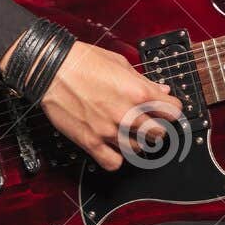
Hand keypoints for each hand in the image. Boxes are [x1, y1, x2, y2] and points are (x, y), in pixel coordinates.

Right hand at [29, 40, 183, 170]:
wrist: (51, 69)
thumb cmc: (83, 61)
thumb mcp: (120, 63)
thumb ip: (144, 81)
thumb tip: (161, 90)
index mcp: (138, 92)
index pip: (172, 111)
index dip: (171, 109)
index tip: (166, 109)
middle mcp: (127, 114)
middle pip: (159, 134)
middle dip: (157, 127)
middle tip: (149, 122)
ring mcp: (109, 130)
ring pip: (138, 149)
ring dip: (136, 141)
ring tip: (128, 131)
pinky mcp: (91, 142)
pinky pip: (114, 162)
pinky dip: (116, 157)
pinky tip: (113, 147)